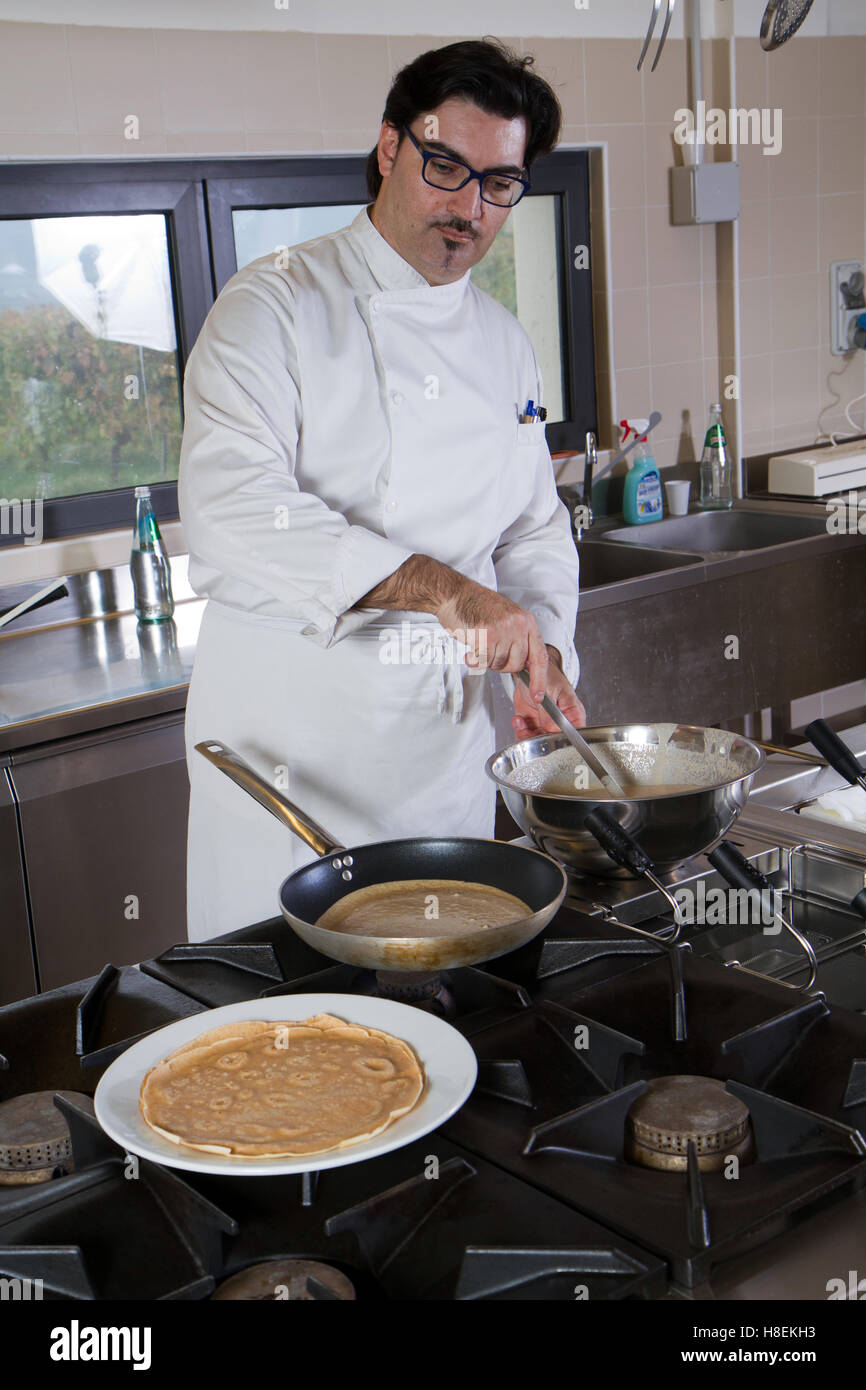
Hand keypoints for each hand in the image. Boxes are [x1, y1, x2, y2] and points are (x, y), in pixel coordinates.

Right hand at [436, 577, 549, 703]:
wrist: (456, 594)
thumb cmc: (477, 606)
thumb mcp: (508, 618)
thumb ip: (519, 639)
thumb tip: (525, 665)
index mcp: (526, 621)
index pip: (540, 656)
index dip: (539, 680)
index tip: (537, 695)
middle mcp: (518, 625)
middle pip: (517, 665)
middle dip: (502, 664)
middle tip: (490, 651)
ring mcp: (502, 630)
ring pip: (499, 664)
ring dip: (486, 659)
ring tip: (480, 642)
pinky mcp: (486, 636)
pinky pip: (483, 662)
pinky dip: (474, 659)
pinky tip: (471, 646)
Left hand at [511, 646, 586, 738]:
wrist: (530, 669)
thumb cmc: (548, 674)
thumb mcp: (550, 692)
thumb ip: (549, 713)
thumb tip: (550, 729)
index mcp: (573, 714)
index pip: (574, 735)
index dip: (563, 741)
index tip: (550, 739)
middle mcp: (560, 723)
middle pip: (555, 742)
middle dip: (539, 740)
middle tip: (529, 731)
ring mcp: (546, 724)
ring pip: (539, 741)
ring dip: (526, 735)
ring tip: (521, 722)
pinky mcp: (533, 723)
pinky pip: (526, 735)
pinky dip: (519, 730)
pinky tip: (518, 720)